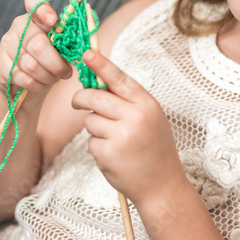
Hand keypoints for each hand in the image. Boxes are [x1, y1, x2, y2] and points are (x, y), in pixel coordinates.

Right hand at [0, 0, 72, 101]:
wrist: (25, 85)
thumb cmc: (48, 62)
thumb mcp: (59, 49)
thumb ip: (67, 42)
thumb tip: (83, 39)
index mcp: (35, 17)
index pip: (33, 2)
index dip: (43, 9)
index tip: (53, 21)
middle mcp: (19, 26)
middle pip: (38, 44)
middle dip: (56, 64)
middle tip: (65, 73)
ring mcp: (7, 45)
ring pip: (31, 65)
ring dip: (48, 76)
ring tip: (53, 78)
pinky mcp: (0, 64)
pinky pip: (23, 78)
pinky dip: (36, 85)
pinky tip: (39, 84)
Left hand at [71, 49, 188, 207]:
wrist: (162, 186)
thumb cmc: (154, 149)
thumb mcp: (150, 118)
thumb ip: (128, 101)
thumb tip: (97, 84)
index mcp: (147, 104)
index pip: (120, 79)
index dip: (101, 65)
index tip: (87, 54)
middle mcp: (135, 118)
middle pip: (95, 98)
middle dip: (81, 99)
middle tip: (77, 103)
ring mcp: (121, 136)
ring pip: (90, 121)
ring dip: (95, 129)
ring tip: (115, 141)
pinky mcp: (108, 154)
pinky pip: (91, 142)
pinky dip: (98, 148)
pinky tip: (115, 156)